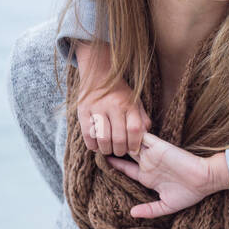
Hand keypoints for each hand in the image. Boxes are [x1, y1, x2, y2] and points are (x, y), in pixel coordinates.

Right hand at [73, 40, 150, 156]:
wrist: (98, 76)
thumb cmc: (121, 94)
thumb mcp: (136, 102)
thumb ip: (142, 119)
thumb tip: (145, 137)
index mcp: (129, 105)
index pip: (135, 130)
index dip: (134, 144)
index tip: (133, 149)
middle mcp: (114, 106)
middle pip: (119, 138)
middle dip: (120, 150)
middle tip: (120, 151)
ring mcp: (97, 109)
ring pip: (103, 138)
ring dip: (106, 150)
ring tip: (108, 149)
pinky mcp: (83, 112)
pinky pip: (87, 134)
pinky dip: (93, 145)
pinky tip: (97, 145)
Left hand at [104, 134, 228, 218]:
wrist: (205, 179)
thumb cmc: (190, 193)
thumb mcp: (167, 206)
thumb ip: (150, 210)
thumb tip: (132, 213)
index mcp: (148, 177)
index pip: (126, 169)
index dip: (114, 165)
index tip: (101, 160)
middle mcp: (148, 164)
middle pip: (125, 153)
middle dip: (113, 149)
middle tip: (96, 142)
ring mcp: (153, 154)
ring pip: (131, 142)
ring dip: (120, 138)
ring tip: (103, 132)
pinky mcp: (160, 146)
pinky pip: (143, 136)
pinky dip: (133, 132)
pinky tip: (120, 128)